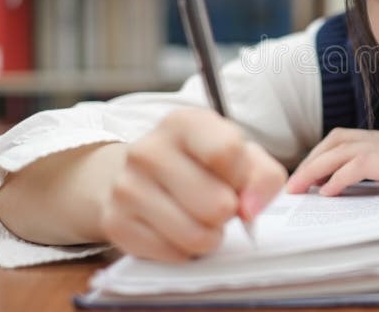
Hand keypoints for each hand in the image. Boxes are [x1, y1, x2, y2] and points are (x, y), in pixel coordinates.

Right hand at [99, 108, 287, 262]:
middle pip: (216, 203)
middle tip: (220, 205)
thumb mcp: (242, 156)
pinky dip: (185, 251)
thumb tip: (250, 209)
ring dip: (210, 236)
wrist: (143, 177)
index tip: (240, 182)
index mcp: (183, 123)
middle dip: (228, 213)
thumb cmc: (204, 165)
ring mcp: (126, 187)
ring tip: (203, 220)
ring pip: (196, 235)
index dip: (243, 178)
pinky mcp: (115, 223)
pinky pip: (172, 254)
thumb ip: (263, 177)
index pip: (226, 152)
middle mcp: (148, 150)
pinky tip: (178, 231)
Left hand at [286, 120, 378, 196]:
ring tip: (298, 190)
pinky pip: (358, 166)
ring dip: (313, 169)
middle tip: (295, 183)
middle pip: (338, 139)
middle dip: (311, 159)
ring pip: (340, 150)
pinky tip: (328, 193)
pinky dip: (337, 178)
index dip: (326, 152)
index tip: (312, 172)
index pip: (351, 137)